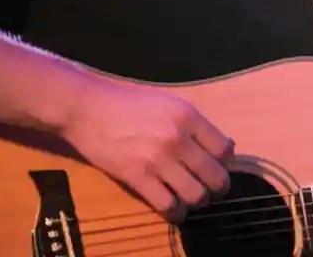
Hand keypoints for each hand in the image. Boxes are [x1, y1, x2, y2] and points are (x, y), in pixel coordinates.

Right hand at [59, 77, 233, 222]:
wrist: (87, 108)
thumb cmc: (127, 102)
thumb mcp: (167, 102)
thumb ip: (193, 124)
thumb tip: (222, 146)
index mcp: (188, 116)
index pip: (225, 149)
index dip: (225, 163)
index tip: (218, 166)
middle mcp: (178, 138)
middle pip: (215, 176)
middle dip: (218, 188)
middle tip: (211, 189)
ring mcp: (158, 160)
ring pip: (195, 195)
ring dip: (197, 201)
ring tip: (191, 198)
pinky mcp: (137, 177)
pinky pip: (167, 205)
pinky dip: (175, 212)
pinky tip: (173, 208)